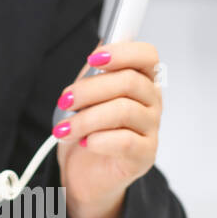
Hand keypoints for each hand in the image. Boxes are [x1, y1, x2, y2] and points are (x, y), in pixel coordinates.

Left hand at [52, 41, 161, 217]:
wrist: (84, 174)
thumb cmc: (89, 131)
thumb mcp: (87, 96)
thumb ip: (96, 71)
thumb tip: (101, 44)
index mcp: (141, 80)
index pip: (147, 56)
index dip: (122, 53)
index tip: (94, 59)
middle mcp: (152, 102)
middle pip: (129, 82)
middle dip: (89, 90)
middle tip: (65, 101)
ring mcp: (151, 129)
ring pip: (124, 111)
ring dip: (86, 118)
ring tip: (65, 129)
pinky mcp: (146, 155)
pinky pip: (125, 141)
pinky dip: (99, 140)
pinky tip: (85, 143)